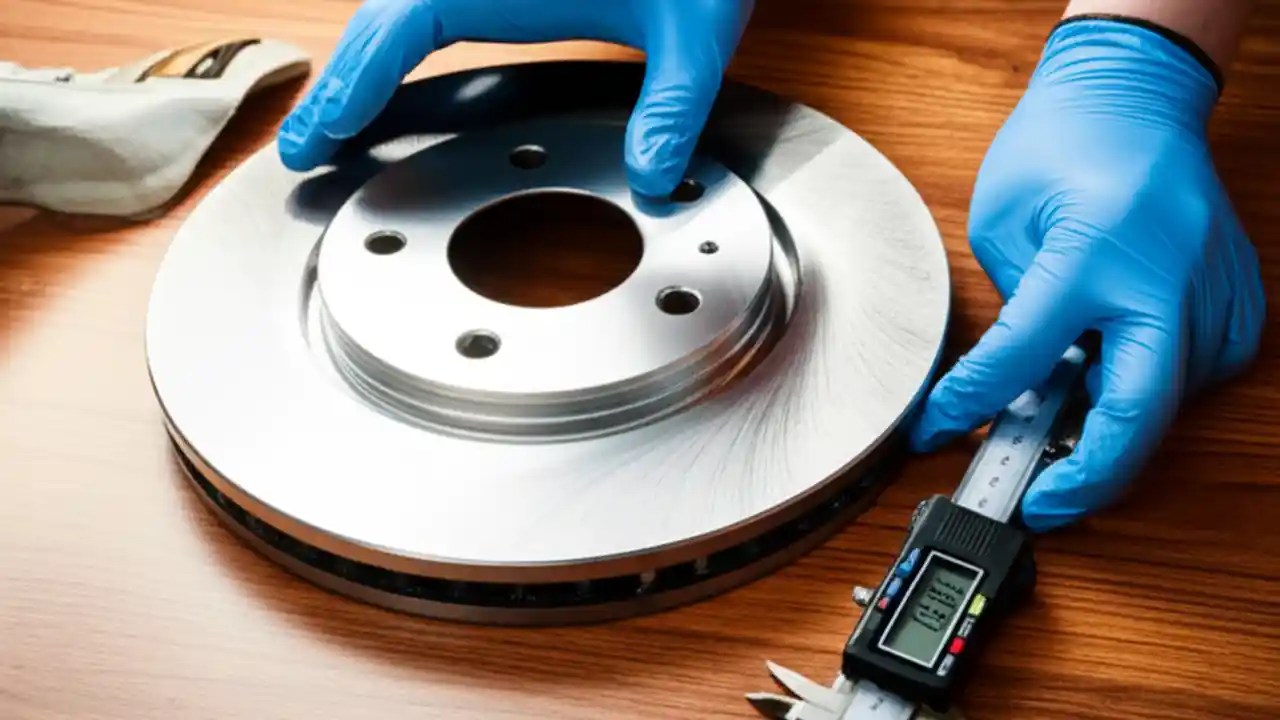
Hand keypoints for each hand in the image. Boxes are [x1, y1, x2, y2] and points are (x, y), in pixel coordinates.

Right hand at [277, 0, 752, 196]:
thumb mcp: (695, 28)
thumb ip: (673, 103)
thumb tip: (654, 178)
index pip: (407, 23)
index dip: (357, 79)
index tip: (321, 131)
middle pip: (383, 18)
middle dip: (337, 85)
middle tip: (299, 150)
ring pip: (396, 13)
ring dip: (357, 69)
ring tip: (323, 130)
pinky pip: (427, 13)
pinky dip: (393, 53)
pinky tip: (383, 91)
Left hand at [910, 19, 1264, 530]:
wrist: (1135, 97)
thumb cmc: (1062, 144)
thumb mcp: (1002, 224)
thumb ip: (1012, 309)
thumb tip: (1011, 377)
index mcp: (1090, 257)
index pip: (1018, 360)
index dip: (967, 408)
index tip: (936, 431)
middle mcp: (1160, 283)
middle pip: (1133, 418)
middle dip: (1084, 477)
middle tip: (1040, 504)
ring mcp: (1207, 295)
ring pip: (1165, 404)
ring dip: (1109, 432)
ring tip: (1054, 435)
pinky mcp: (1231, 302)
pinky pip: (1190, 375)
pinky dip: (1145, 392)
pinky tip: (1105, 381)